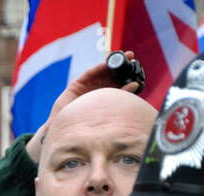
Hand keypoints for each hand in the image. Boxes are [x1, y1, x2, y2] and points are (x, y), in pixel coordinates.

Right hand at [26, 51, 140, 165]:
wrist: (65, 131)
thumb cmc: (87, 124)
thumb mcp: (108, 108)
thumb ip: (120, 95)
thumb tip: (136, 85)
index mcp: (105, 97)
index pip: (118, 83)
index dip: (127, 75)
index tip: (138, 67)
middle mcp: (97, 90)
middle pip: (110, 75)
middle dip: (121, 65)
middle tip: (132, 57)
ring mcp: (87, 87)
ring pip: (100, 73)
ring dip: (111, 63)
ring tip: (122, 57)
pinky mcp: (76, 85)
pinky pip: (88, 74)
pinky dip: (97, 68)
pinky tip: (106, 63)